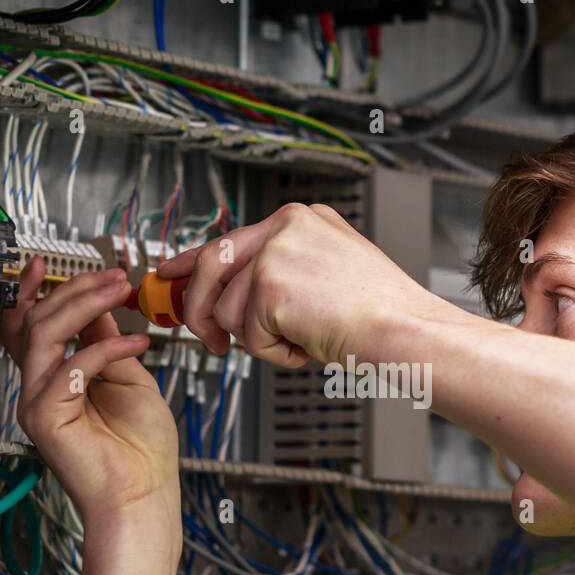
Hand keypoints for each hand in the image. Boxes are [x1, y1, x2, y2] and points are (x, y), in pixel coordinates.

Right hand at [0, 257, 178, 517]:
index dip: (32, 291)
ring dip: (84, 304)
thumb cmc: (141, 451)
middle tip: (112, 275)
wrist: (143, 496)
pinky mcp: (45, 417)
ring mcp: (37, 402)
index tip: (47, 265)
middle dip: (74, 289)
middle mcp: (38, 389)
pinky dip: (105, 349)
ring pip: (44, 334)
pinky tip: (138, 343)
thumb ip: (108, 344)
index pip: (30, 326)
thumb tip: (100, 308)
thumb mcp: (129, 379)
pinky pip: (71, 367)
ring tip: (118, 289)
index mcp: (55, 379)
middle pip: (36, 321)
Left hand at [155, 202, 440, 366]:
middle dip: (201, 309)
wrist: (404, 331)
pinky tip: (307, 346)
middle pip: (212, 265)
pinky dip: (274, 353)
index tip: (170, 274)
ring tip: (303, 340)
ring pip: (229, 310)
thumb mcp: (329, 274)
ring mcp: (276, 253)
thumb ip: (283, 274)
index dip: (193, 260)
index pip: (230, 237)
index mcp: (301, 221)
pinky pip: (248, 335)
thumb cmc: (381, 315)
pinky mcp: (270, 286)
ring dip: (260, 340)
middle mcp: (285, 227)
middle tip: (210, 340)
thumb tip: (235, 299)